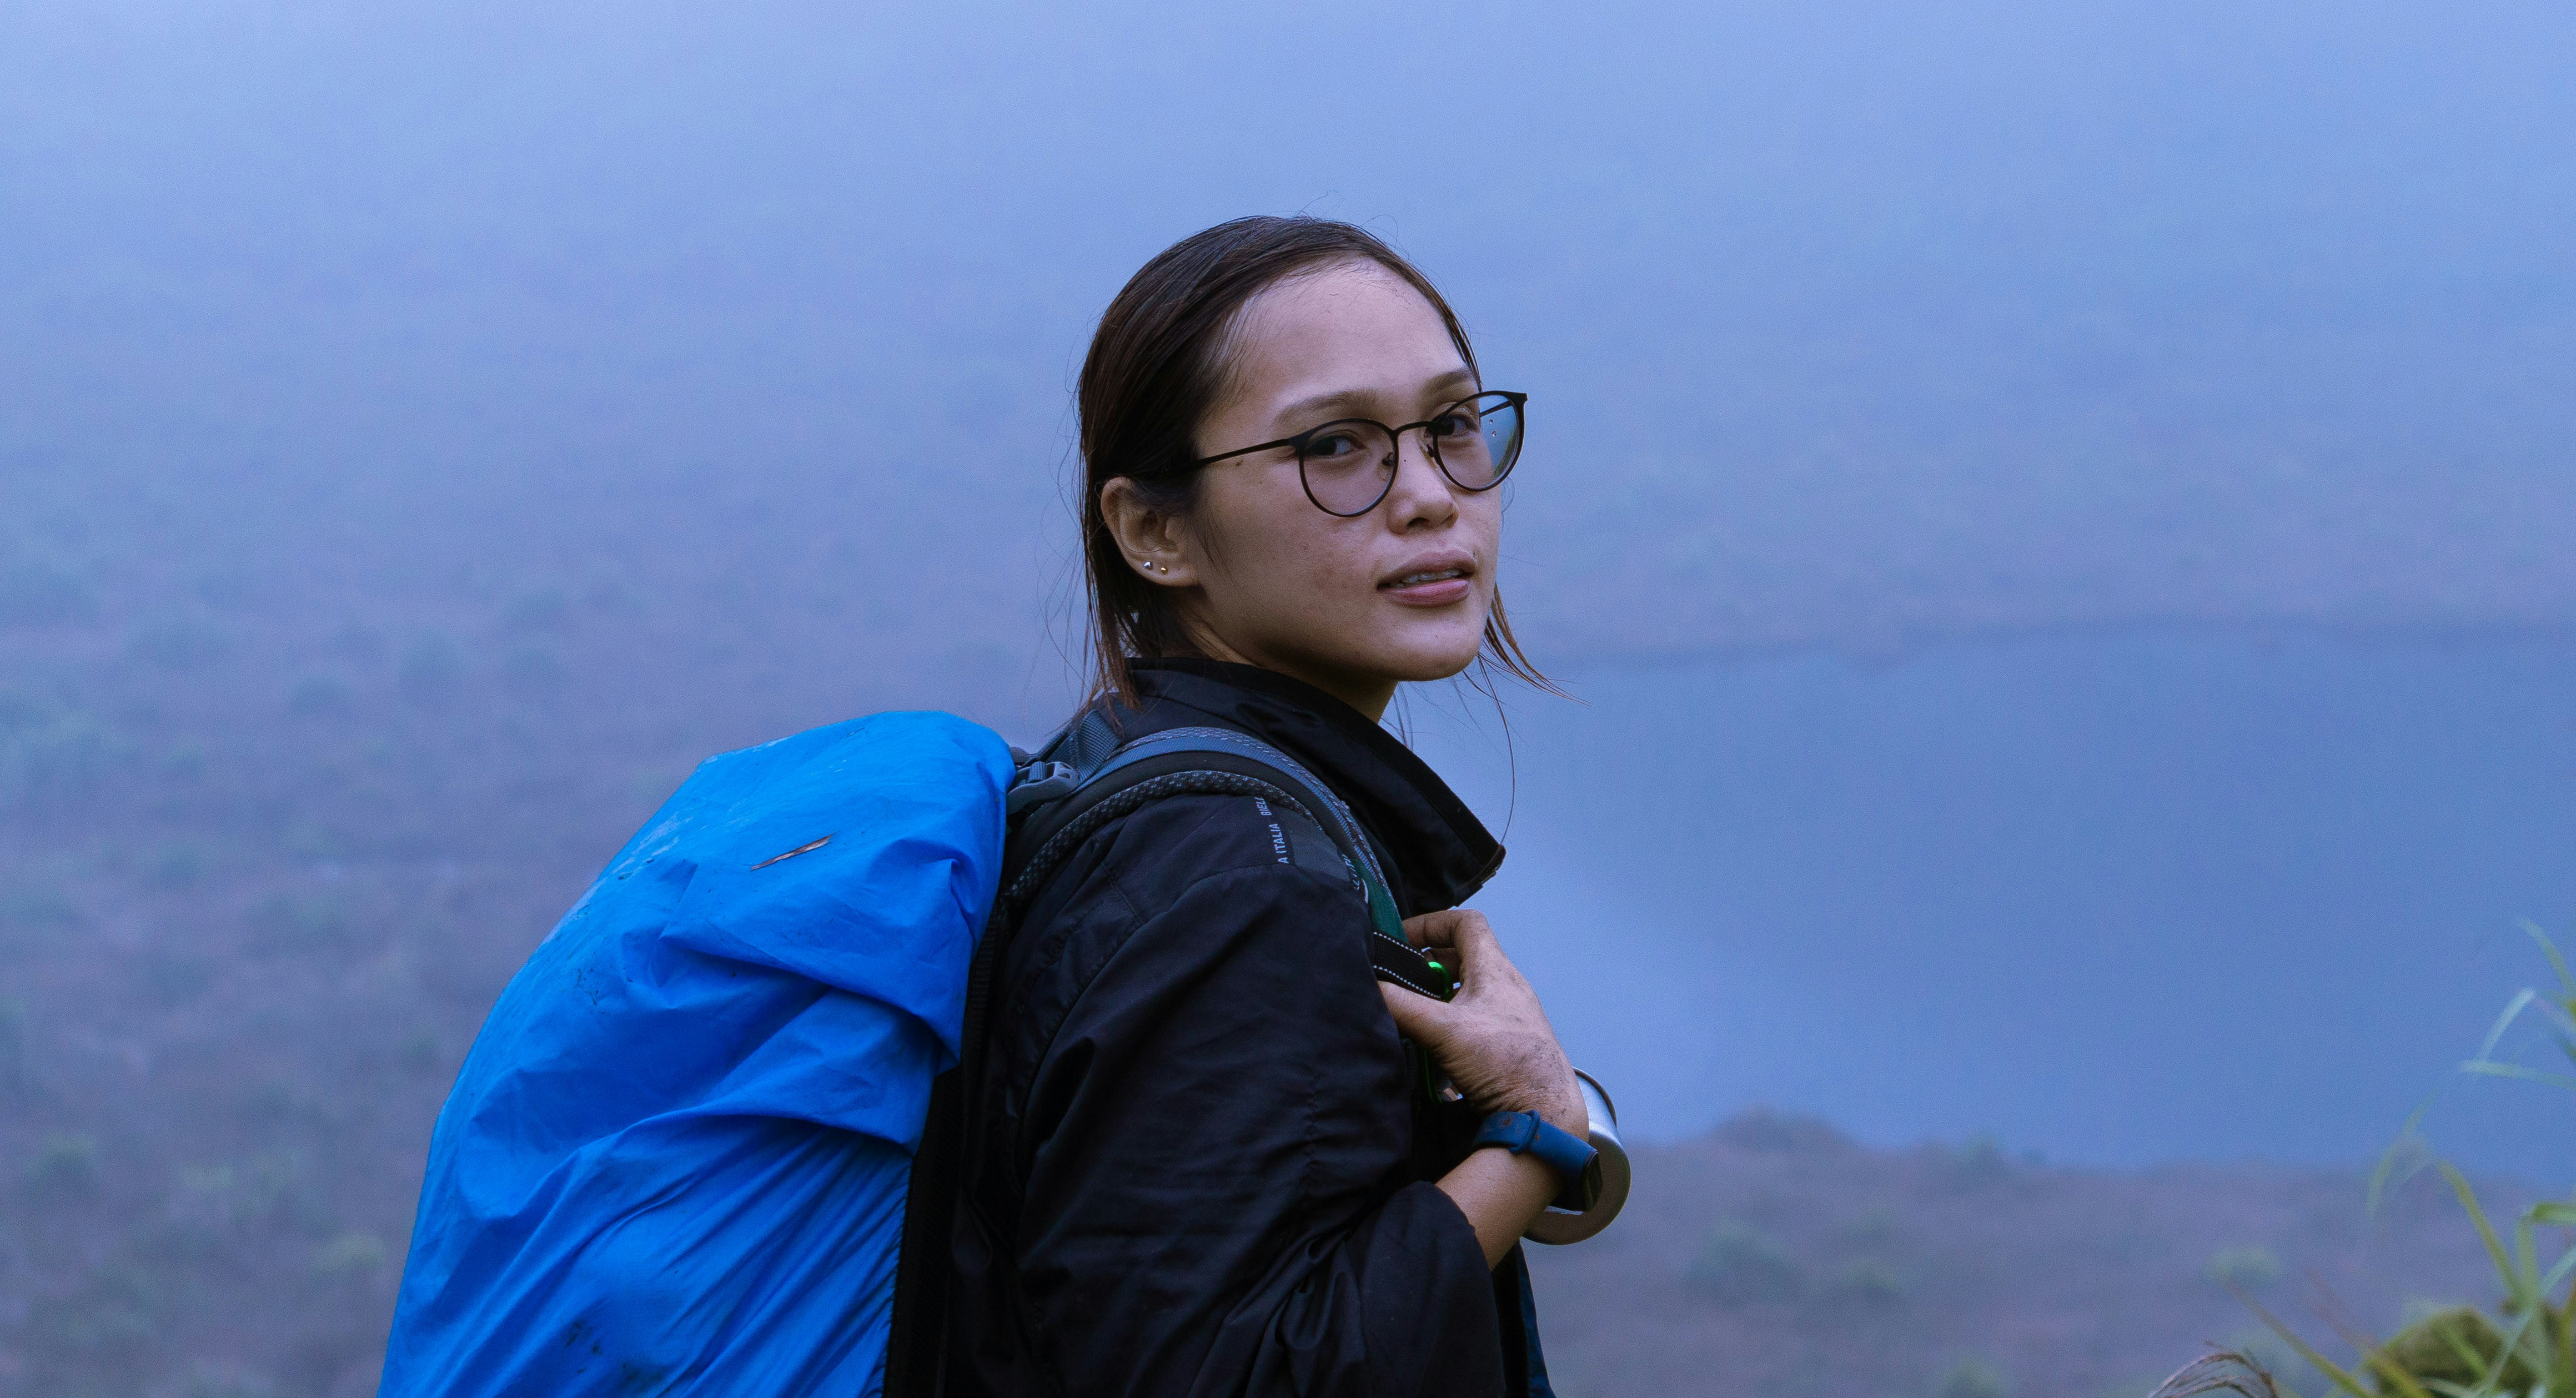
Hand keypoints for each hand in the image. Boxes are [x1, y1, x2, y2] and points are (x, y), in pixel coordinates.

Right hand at [1376, 909, 1583, 1135]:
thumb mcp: (1443, 1031)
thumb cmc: (1505, 1063)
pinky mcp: (1509, 1041)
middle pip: (1463, 957)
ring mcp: (1510, 1015)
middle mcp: (1506, 986)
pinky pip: (1475, 1019)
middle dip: (1428, 966)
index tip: (1403, 940)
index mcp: (1494, 970)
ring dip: (1439, 997)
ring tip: (1415, 1015)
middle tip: (1403, 981)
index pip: (1465, 923)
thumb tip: (1369, 988)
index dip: (1431, 923)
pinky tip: (1436, 1049)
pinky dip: (1452, 1024)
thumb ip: (1401, 1007)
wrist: (1544, 1112)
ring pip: (1468, 991)